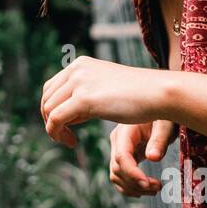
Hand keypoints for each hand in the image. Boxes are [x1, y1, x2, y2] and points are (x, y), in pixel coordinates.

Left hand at [39, 56, 169, 147]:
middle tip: (65, 137)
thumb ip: (85, 96)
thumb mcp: (106, 90)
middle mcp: (77, 69)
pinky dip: (56, 134)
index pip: (52, 87)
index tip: (67, 126)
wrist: (159, 93)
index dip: (53, 109)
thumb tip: (67, 113)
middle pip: (47, 98)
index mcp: (81, 64)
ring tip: (69, 141)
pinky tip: (72, 143)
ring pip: (48, 109)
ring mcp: (79, 82)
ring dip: (53, 129)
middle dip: (50, 120)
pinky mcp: (84, 98)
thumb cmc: (139, 96)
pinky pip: (56, 119)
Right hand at [108, 121, 176, 196]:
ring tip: (155, 189)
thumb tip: (153, 158)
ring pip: (117, 176)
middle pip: (117, 169)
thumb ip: (159, 140)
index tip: (147, 184)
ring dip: (134, 187)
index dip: (132, 173)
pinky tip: (145, 190)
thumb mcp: (165, 125)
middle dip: (136, 183)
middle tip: (158, 187)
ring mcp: (120, 149)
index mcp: (125, 132)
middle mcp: (118, 141)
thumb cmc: (165, 116)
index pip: (121, 156)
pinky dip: (130, 186)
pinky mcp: (125, 156)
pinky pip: (121, 176)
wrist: (163, 109)